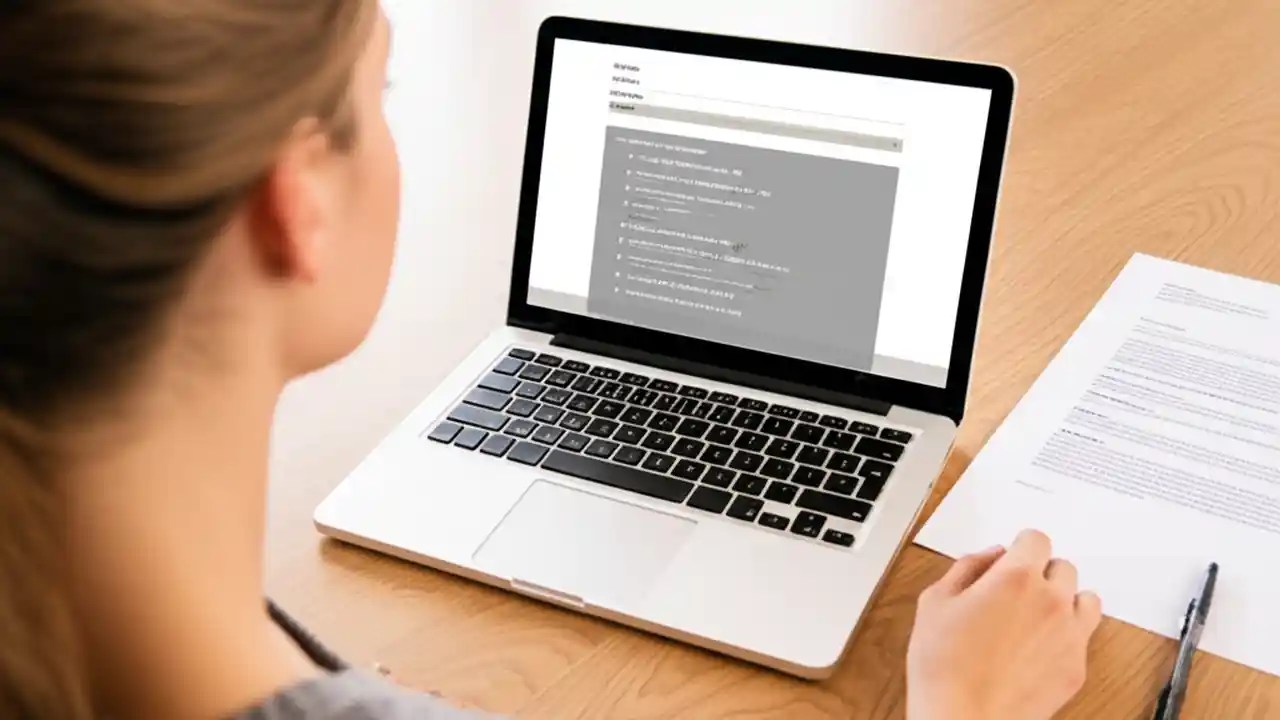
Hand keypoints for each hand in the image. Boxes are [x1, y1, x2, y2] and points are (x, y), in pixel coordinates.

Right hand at [906, 530, 1101, 719]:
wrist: (962, 718)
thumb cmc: (943, 665)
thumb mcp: (935, 601)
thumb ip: (967, 567)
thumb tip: (991, 556)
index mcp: (1016, 578)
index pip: (1037, 539)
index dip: (1021, 547)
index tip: (1011, 560)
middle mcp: (1051, 601)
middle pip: (1064, 567)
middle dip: (1041, 574)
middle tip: (1015, 594)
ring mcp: (1070, 636)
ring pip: (1086, 600)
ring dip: (1066, 601)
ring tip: (1037, 618)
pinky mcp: (1077, 667)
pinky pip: (1084, 638)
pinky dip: (1067, 637)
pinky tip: (1037, 649)